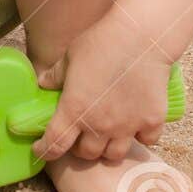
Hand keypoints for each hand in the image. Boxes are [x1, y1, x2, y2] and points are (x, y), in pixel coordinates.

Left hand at [32, 16, 173, 164]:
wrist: (141, 36)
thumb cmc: (101, 42)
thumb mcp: (70, 57)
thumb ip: (55, 75)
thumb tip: (42, 83)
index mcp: (74, 110)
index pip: (54, 145)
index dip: (45, 150)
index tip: (41, 149)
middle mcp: (99, 125)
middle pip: (86, 154)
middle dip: (80, 148)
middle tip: (81, 135)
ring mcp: (127, 126)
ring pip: (114, 155)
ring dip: (108, 148)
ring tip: (108, 135)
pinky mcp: (151, 121)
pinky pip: (146, 141)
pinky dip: (141, 137)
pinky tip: (137, 125)